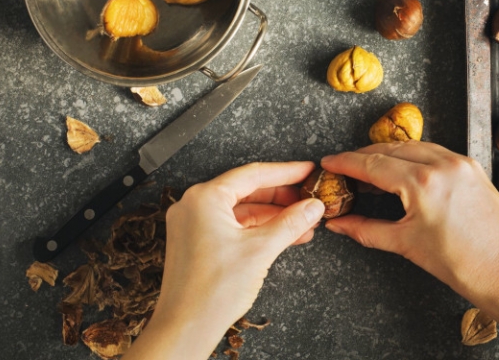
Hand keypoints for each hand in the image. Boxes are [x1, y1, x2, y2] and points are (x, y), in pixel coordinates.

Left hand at [123, 161, 324, 359]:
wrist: (187, 327)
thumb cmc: (210, 292)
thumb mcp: (261, 250)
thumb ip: (290, 223)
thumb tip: (312, 207)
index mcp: (204, 198)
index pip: (253, 174)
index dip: (286, 172)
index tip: (306, 171)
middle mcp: (194, 206)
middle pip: (247, 190)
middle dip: (282, 196)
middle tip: (308, 197)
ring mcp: (193, 224)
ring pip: (242, 210)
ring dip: (273, 215)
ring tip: (302, 221)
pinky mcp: (197, 241)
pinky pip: (233, 225)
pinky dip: (258, 229)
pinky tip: (283, 235)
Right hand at [322, 142, 498, 359]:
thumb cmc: (463, 265)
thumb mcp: (406, 245)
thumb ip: (367, 229)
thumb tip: (339, 223)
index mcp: (422, 183)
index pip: (372, 164)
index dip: (345, 162)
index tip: (328, 163)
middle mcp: (443, 165)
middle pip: (390, 150)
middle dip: (363, 156)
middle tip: (343, 167)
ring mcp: (461, 163)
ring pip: (413, 146)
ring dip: (388, 153)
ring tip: (369, 166)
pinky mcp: (473, 167)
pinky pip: (435, 151)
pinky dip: (413, 155)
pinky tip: (402, 166)